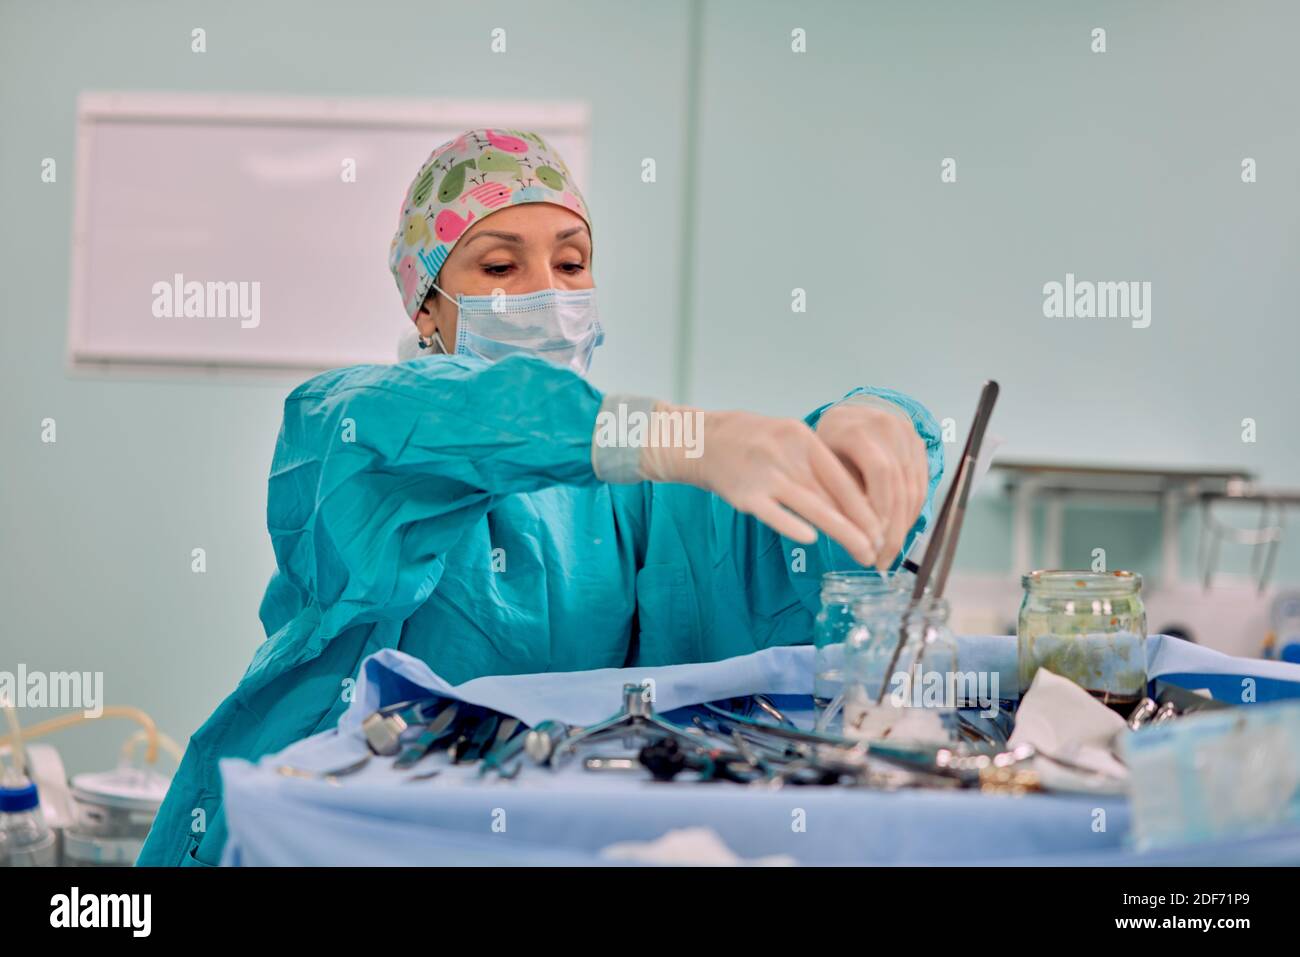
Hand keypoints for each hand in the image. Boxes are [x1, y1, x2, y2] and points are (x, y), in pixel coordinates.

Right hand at [642, 405, 886, 566]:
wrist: (702, 440)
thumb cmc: (753, 443)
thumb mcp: (788, 440)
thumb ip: (817, 466)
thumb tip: (853, 500)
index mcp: (802, 439)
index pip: (843, 476)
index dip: (866, 504)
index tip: (883, 527)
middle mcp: (787, 455)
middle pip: (833, 495)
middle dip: (861, 524)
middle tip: (879, 548)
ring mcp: (766, 474)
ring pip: (811, 506)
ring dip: (841, 531)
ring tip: (861, 552)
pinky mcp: (745, 495)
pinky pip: (774, 512)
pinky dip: (792, 525)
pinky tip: (811, 539)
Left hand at [814, 400, 928, 565]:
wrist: (854, 411)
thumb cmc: (830, 440)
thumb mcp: (822, 461)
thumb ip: (836, 491)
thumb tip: (848, 535)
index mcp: (859, 430)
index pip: (879, 472)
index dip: (879, 510)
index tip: (870, 542)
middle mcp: (889, 429)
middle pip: (899, 486)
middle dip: (892, 529)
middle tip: (881, 560)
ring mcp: (909, 437)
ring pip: (914, 489)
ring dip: (903, 526)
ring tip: (889, 553)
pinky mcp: (920, 447)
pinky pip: (921, 486)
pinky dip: (911, 513)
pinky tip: (899, 532)